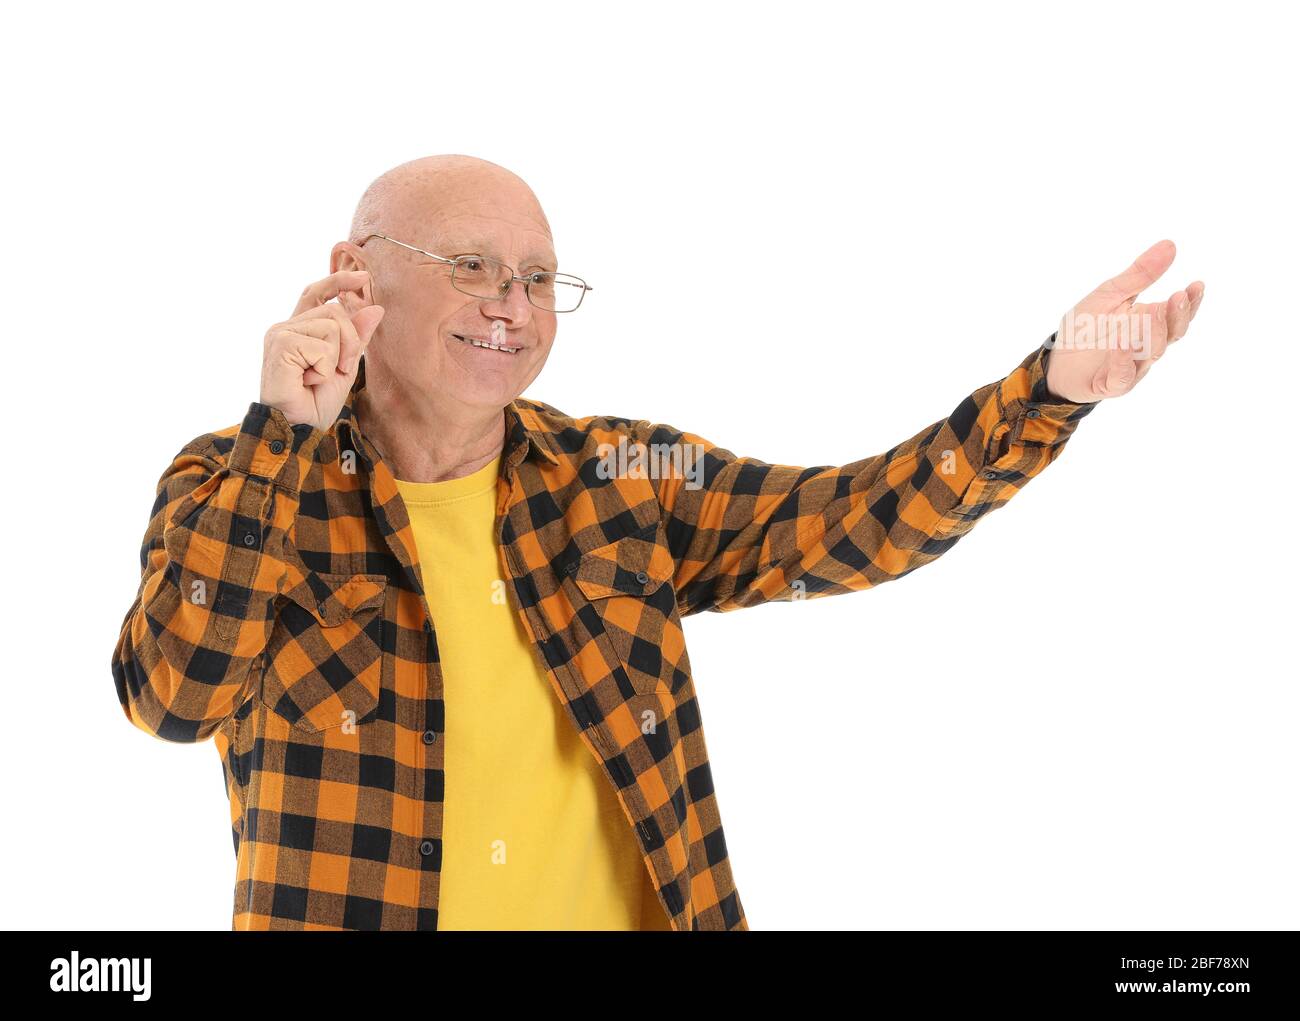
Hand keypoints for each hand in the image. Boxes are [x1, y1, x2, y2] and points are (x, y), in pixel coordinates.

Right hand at [259, 270, 384, 430]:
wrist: (298, 427)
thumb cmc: (315, 402)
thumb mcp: (345, 366)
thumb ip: (357, 337)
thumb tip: (376, 308)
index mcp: (299, 329)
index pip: (317, 293)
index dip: (338, 281)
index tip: (364, 277)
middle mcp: (286, 326)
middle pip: (335, 312)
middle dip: (351, 343)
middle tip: (340, 370)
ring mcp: (280, 333)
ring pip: (332, 326)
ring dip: (337, 358)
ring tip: (318, 378)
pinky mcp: (280, 343)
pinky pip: (322, 346)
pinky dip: (324, 369)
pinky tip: (307, 381)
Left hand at [1046, 240, 1204, 402]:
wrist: (1056, 359)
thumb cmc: (1086, 326)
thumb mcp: (1110, 294)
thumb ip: (1139, 275)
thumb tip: (1169, 245)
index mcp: (1150, 322)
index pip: (1178, 313)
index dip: (1191, 301)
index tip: (1197, 285)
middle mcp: (1147, 345)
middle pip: (1172, 334)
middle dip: (1176, 316)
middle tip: (1177, 296)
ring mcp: (1132, 366)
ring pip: (1152, 353)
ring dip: (1152, 334)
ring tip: (1147, 314)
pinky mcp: (1112, 383)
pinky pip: (1123, 376)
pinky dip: (1124, 360)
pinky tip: (1122, 344)